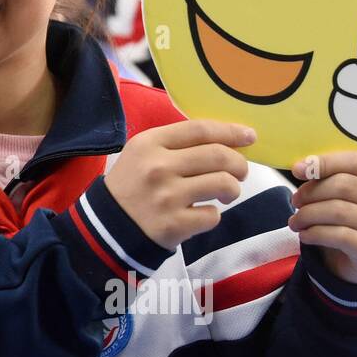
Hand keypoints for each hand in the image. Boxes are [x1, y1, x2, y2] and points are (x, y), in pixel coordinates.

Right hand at [105, 120, 254, 249]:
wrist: (106, 226)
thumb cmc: (132, 185)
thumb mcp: (143, 154)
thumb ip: (177, 144)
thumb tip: (227, 140)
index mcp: (149, 143)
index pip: (200, 130)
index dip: (231, 131)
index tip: (249, 136)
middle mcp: (158, 167)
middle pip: (218, 155)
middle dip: (239, 163)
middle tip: (240, 171)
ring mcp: (167, 197)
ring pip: (223, 183)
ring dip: (232, 189)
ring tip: (225, 193)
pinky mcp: (174, 225)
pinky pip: (213, 216)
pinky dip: (212, 215)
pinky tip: (200, 214)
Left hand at [289, 153, 356, 283]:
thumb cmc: (346, 224)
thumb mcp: (340, 198)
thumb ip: (328, 179)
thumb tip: (301, 167)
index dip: (326, 162)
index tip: (297, 169)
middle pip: (345, 185)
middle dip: (312, 192)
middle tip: (295, 202)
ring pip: (339, 211)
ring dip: (308, 215)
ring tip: (295, 222)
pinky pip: (340, 236)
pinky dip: (315, 233)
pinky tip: (305, 235)